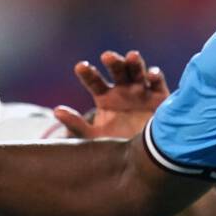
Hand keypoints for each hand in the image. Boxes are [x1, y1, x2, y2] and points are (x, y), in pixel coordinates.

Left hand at [53, 49, 168, 140]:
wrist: (145, 159)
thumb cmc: (118, 145)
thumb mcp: (95, 137)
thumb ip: (76, 124)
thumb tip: (56, 110)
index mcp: (105, 97)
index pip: (94, 81)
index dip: (88, 73)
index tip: (80, 67)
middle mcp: (123, 90)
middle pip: (117, 70)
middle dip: (113, 62)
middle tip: (107, 57)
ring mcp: (142, 91)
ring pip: (137, 71)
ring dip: (135, 62)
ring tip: (132, 56)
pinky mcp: (160, 97)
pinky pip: (157, 83)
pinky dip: (155, 76)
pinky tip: (150, 75)